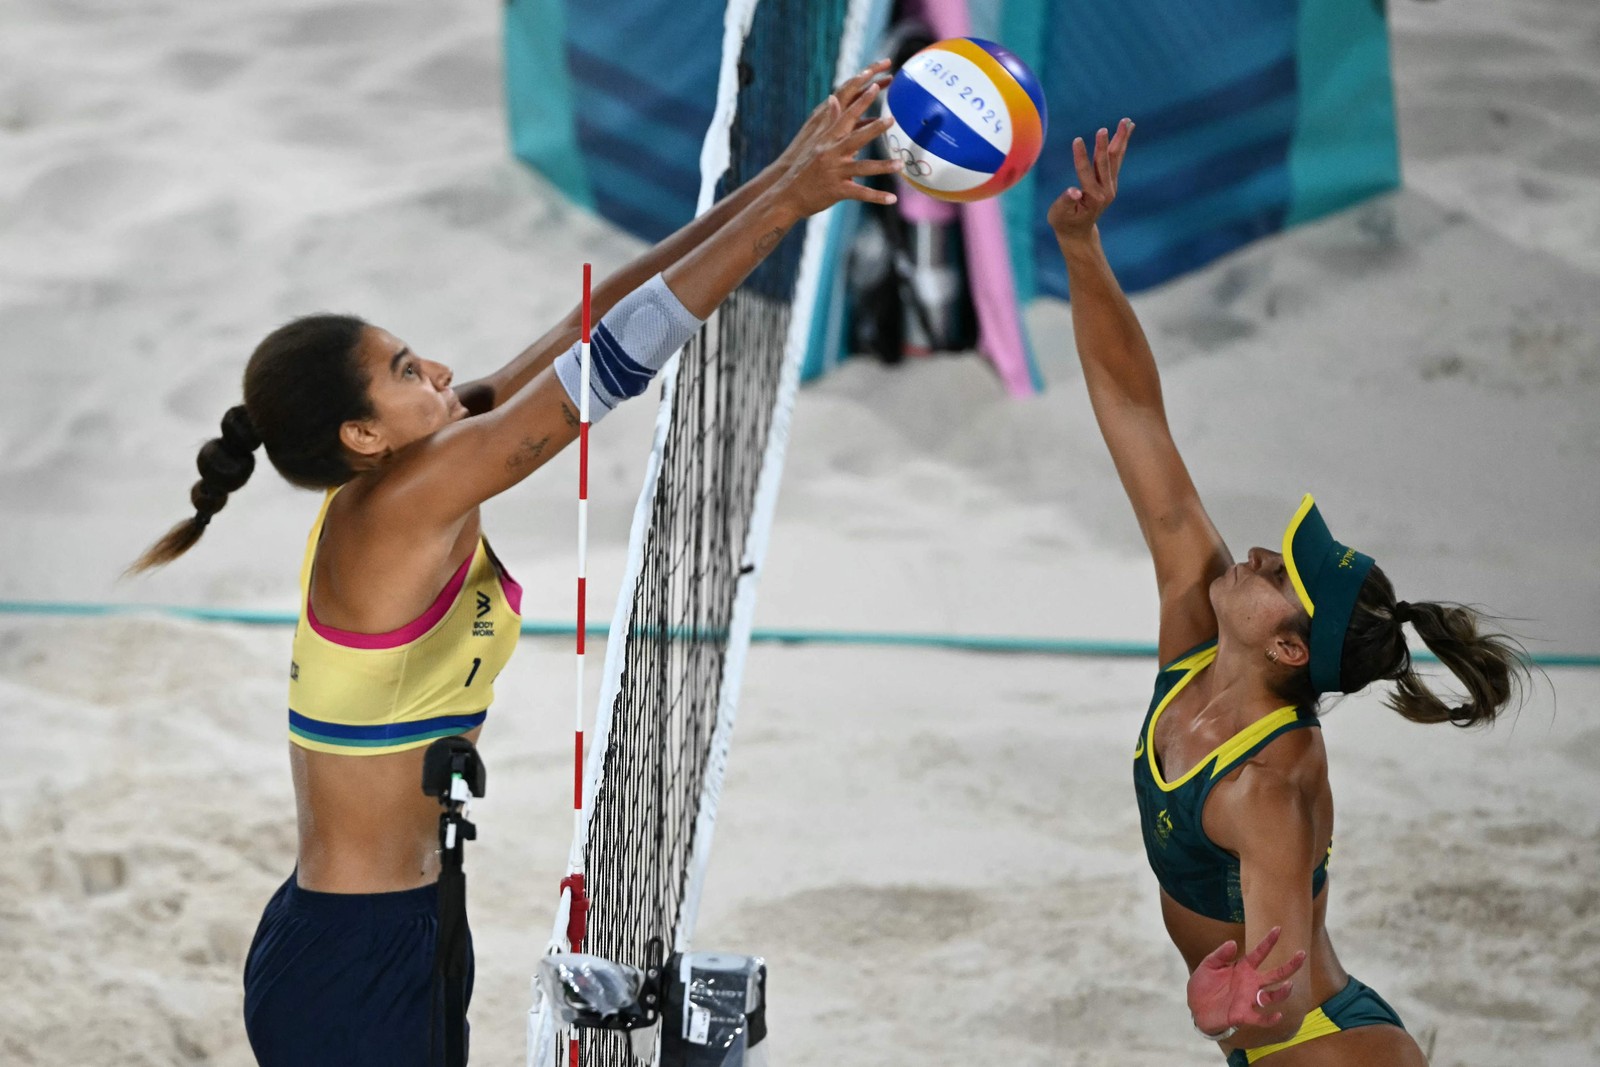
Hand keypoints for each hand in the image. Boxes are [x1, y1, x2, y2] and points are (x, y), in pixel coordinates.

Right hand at [771, 77, 900, 219]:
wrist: (787, 195)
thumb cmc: (804, 167)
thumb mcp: (815, 143)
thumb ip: (828, 122)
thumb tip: (833, 98)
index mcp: (828, 140)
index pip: (846, 117)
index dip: (860, 101)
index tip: (874, 86)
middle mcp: (831, 154)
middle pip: (856, 138)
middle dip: (874, 128)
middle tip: (892, 119)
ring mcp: (835, 173)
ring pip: (862, 167)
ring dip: (882, 166)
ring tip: (900, 163)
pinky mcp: (837, 191)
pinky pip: (860, 194)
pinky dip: (877, 197)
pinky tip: (892, 199)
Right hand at [1047, 118, 1133, 240]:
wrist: (1079, 233)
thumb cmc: (1064, 222)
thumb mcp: (1059, 214)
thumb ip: (1065, 202)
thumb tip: (1073, 191)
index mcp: (1092, 198)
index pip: (1085, 172)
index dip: (1080, 156)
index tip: (1077, 139)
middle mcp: (1106, 191)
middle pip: (1105, 163)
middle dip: (1104, 145)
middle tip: (1103, 129)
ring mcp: (1111, 186)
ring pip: (1116, 158)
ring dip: (1121, 139)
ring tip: (1127, 121)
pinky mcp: (1111, 182)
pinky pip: (1117, 159)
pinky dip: (1122, 144)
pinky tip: (1126, 131)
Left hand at [1186, 927, 1306, 1037]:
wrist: (1195, 1007)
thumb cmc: (1204, 984)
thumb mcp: (1208, 965)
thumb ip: (1220, 954)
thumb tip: (1233, 942)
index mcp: (1243, 968)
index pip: (1260, 953)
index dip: (1269, 941)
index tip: (1278, 929)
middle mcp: (1251, 983)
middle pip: (1275, 974)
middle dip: (1290, 965)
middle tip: (1302, 954)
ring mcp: (1249, 999)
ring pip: (1272, 996)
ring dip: (1282, 992)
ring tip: (1289, 984)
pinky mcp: (1243, 1015)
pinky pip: (1260, 1018)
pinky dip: (1270, 1018)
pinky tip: (1278, 1015)